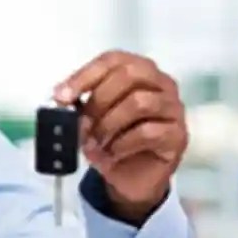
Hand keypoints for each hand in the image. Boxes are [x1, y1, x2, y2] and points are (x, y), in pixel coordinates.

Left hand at [55, 50, 187, 222]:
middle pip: (130, 74)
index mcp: (138, 72)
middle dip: (99, 100)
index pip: (113, 60)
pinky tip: (112, 152)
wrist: (129, 177)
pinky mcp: (177, 135)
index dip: (85, 75)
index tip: (61, 96)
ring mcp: (173, 109)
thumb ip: (78, 105)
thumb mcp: (88, 120)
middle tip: (81, 125)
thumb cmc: (111, 140)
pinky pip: (150, 132)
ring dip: (109, 124)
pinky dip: (122, 143)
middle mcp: (161, 84)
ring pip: (141, 102)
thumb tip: (60, 99)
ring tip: (95, 142)